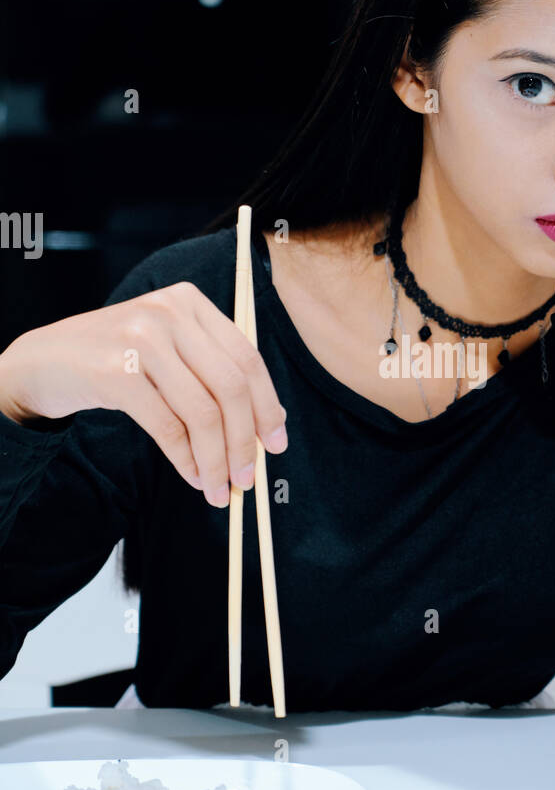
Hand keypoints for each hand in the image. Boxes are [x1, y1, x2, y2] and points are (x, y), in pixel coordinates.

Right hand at [0, 282, 287, 506]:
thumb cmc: (117, 360)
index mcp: (189, 301)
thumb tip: (265, 426)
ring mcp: (140, 339)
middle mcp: (168, 313)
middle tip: (248, 478)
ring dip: (217, 459)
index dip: (268, 405)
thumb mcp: (167, 349)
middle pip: (231, 386)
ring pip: (203, 412)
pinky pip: (168, 427)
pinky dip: (186, 460)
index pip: (247, 357)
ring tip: (221, 488)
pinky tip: (194, 477)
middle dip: (244, 441)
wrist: (44, 360)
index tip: (275, 444)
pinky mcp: (115, 373)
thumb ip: (211, 372)